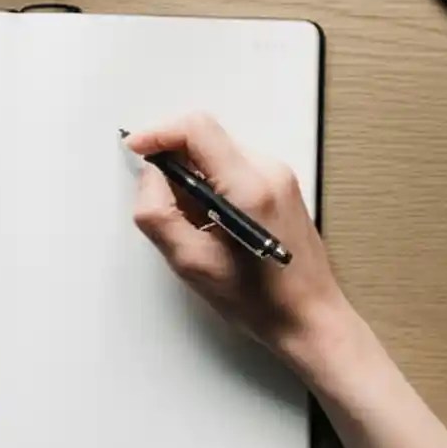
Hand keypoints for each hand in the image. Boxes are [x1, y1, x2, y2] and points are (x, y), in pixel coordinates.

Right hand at [127, 113, 351, 367]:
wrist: (310, 318)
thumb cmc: (260, 301)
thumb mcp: (193, 263)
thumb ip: (159, 215)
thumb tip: (149, 177)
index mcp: (250, 188)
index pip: (198, 129)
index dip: (159, 134)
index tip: (137, 150)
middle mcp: (270, 172)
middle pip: (206, 140)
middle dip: (175, 166)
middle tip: (169, 210)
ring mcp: (280, 177)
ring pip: (217, 155)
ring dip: (194, 181)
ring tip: (197, 228)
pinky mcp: (281, 186)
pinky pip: (234, 169)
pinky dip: (213, 188)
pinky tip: (215, 226)